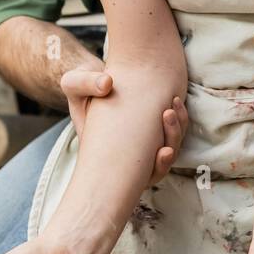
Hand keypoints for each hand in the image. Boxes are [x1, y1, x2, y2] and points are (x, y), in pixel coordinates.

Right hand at [60, 64, 187, 182]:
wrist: (95, 77)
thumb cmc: (83, 85)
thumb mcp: (74, 82)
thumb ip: (84, 82)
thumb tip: (106, 84)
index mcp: (108, 153)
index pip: (133, 175)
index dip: (154, 169)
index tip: (164, 151)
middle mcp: (126, 152)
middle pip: (156, 166)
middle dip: (170, 145)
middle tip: (167, 115)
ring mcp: (141, 141)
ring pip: (168, 148)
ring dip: (176, 131)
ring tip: (173, 107)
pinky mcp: (152, 127)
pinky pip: (171, 133)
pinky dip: (178, 121)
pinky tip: (176, 103)